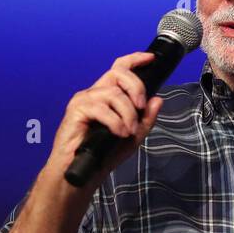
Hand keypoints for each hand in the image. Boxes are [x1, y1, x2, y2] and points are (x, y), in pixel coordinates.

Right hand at [47, 52, 164, 188]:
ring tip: (128, 131)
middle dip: (135, 87)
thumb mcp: (133, 137)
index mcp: (107, 96)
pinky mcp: (76, 110)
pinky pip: (101, 108)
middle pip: (118, 74)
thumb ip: (145, 119)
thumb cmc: (104, 155)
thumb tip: (157, 100)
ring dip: (127, 113)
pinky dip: (115, 121)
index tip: (150, 59)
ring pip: (113, 93)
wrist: (83, 173)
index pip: (120, 69)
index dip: (135, 60)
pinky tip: (118, 133)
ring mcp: (84, 100)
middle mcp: (95, 93)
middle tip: (141, 106)